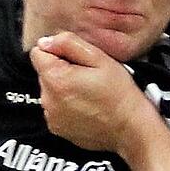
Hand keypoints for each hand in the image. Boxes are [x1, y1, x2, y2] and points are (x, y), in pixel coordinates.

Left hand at [29, 31, 159, 153]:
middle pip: (44, 72)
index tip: (77, 59)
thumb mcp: (100, 59)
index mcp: (56, 79)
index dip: (58, 51)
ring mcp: (52, 117)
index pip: (38, 53)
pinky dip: (67, 105)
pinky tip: (87, 106)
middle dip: (62, 70)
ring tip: (89, 93)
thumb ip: (69, 44)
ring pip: (50, 90)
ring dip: (64, 88)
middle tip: (88, 76)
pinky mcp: (58, 128)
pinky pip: (56, 107)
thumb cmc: (119, 94)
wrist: (130, 129)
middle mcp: (48, 100)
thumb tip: (46, 41)